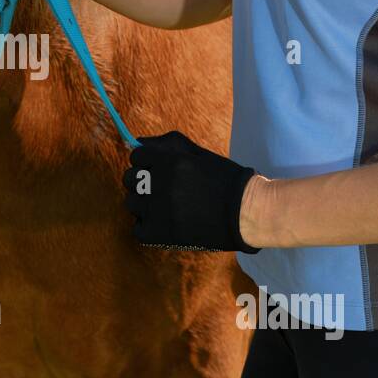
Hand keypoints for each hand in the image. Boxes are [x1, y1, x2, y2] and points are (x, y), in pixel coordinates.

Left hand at [122, 131, 260, 252]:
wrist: (247, 213)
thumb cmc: (224, 180)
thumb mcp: (198, 154)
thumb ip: (166, 144)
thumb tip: (136, 143)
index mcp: (171, 161)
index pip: (137, 157)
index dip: (147, 162)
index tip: (159, 170)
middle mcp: (162, 184)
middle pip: (130, 179)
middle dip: (143, 182)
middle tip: (164, 189)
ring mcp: (159, 210)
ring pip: (131, 203)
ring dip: (145, 204)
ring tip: (167, 207)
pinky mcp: (160, 234)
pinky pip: (138, 228)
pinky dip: (148, 227)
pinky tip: (167, 223)